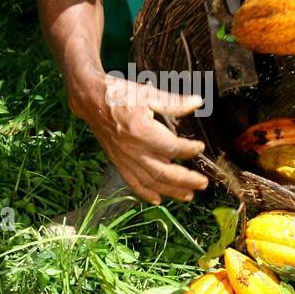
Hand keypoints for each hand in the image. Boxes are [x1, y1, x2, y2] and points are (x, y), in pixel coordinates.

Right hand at [75, 73, 209, 205]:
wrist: (91, 100)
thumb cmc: (119, 94)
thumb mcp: (148, 93)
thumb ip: (174, 102)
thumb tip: (198, 102)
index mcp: (143, 131)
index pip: (172, 147)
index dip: (189, 150)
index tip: (200, 148)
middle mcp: (134, 150)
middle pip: (165, 172)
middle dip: (186, 180)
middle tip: (203, 183)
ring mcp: (125, 159)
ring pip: (151, 182)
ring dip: (171, 191)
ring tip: (189, 195)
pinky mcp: (118, 162)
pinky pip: (132, 183)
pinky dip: (146, 194)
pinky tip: (159, 200)